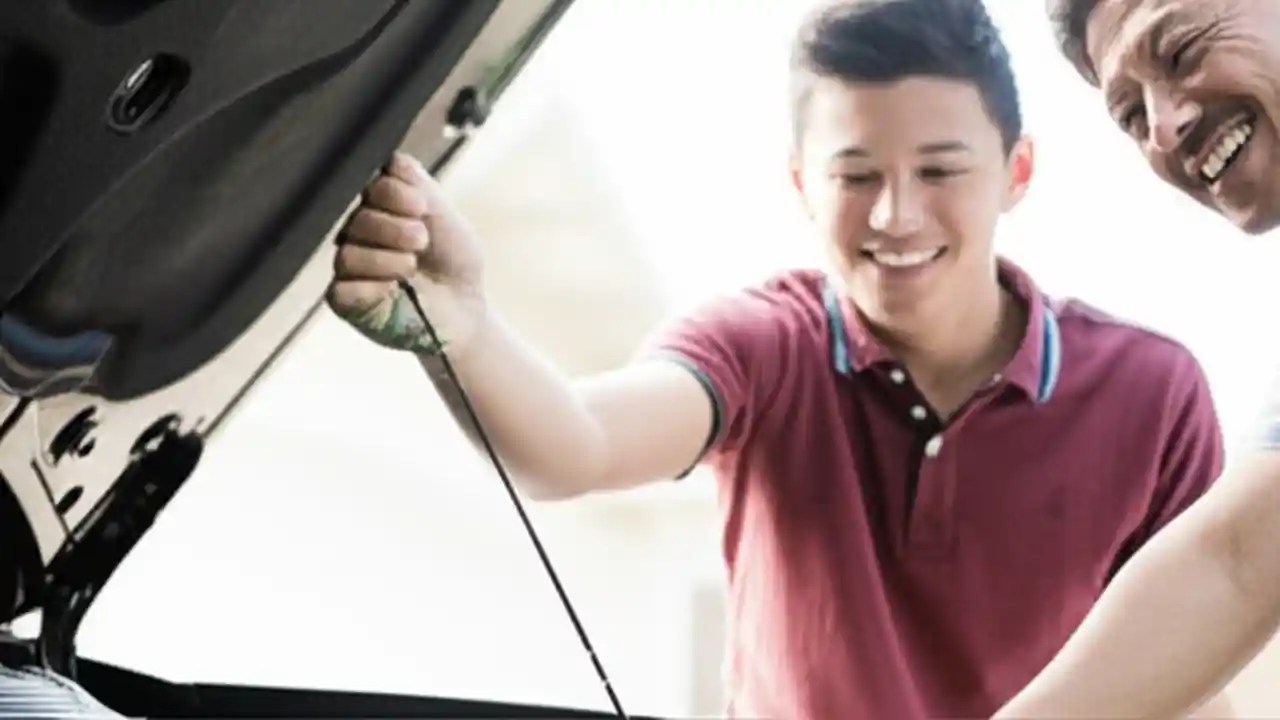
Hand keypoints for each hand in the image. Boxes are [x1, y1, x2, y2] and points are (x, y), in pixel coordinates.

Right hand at [327, 151, 486, 355]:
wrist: (464, 307)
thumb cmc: (454, 261)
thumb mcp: (444, 217)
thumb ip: (418, 185)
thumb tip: (392, 159)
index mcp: (380, 206)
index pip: (370, 184)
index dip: (393, 192)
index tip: (421, 208)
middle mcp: (359, 232)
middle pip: (358, 217)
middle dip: (395, 228)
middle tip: (422, 241)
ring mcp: (350, 266)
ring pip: (347, 254)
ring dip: (387, 259)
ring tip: (412, 268)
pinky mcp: (345, 300)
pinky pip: (343, 289)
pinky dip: (372, 287)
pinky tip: (393, 290)